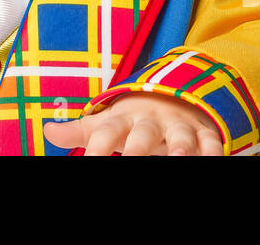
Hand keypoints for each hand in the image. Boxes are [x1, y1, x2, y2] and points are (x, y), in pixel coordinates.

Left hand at [43, 92, 223, 155]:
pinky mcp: (203, 132)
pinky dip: (213, 149)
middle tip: (131, 159)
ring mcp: (178, 125)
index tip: (88, 163)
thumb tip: (46, 132)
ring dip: (181, 147)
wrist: (171, 96)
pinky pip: (211, 140)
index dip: (96, 148)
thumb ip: (78, 131)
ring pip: (181, 135)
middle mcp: (151, 121)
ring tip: (179, 159)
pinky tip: (213, 157)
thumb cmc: (132, 121)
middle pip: (143, 134)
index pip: (106, 133)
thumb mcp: (106, 124)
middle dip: (138, 148)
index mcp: (123, 120)